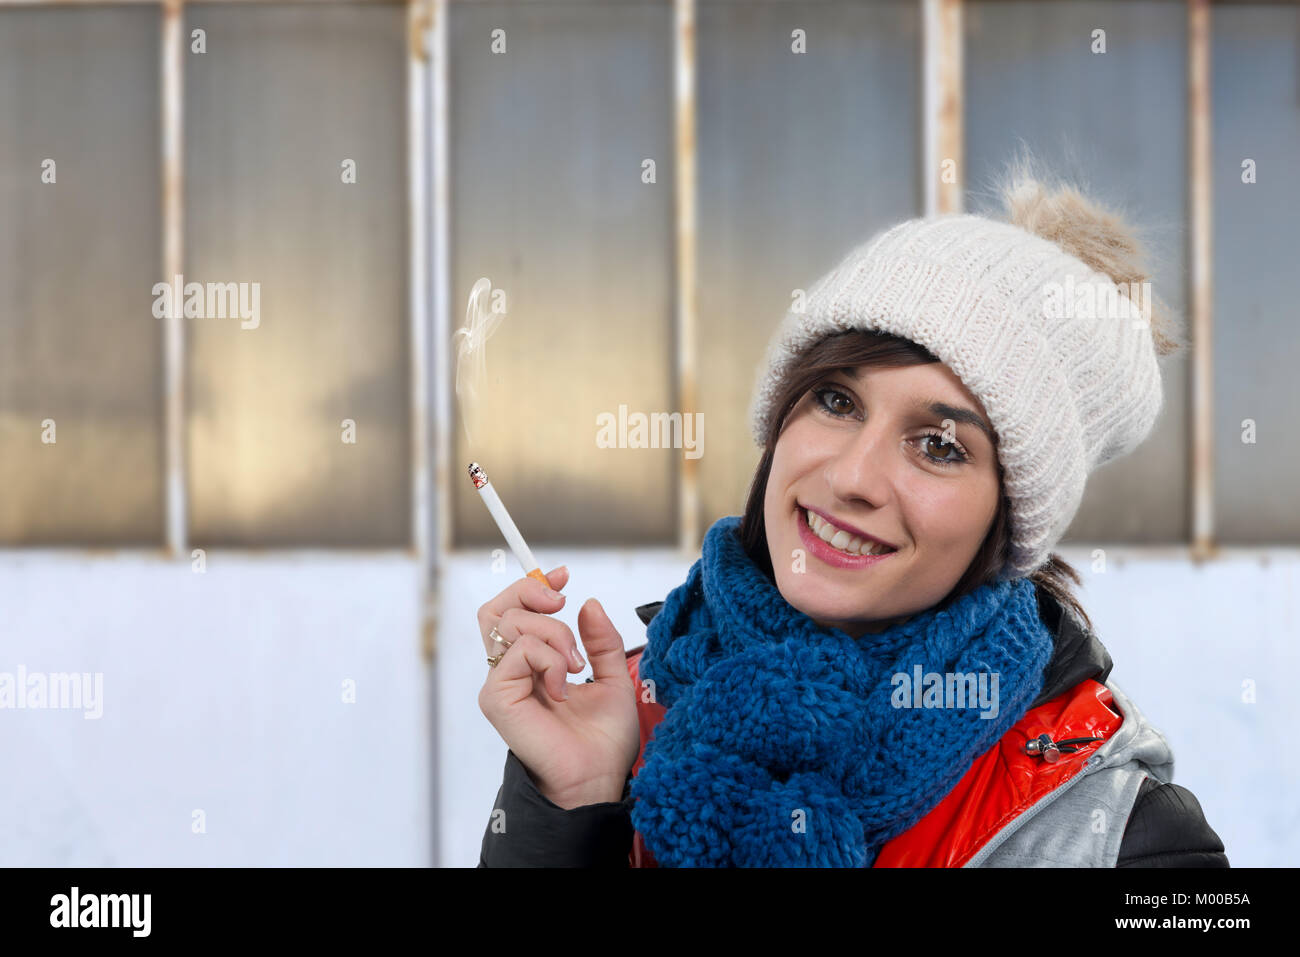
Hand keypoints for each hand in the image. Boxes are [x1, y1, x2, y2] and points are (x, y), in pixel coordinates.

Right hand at [477, 566, 639, 808]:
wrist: (598, 777)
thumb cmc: (603, 740)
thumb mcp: (612, 676)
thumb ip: (600, 640)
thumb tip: (588, 604)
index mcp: (532, 665)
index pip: (513, 612)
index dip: (533, 585)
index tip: (564, 577)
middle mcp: (510, 672)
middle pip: (498, 609)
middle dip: (532, 593)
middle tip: (562, 605)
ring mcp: (500, 684)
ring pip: (509, 623)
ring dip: (553, 632)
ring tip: (575, 664)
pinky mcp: (497, 698)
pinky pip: (519, 652)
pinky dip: (549, 658)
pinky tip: (564, 686)